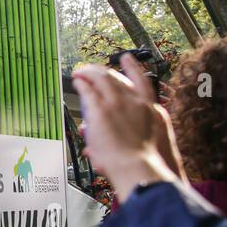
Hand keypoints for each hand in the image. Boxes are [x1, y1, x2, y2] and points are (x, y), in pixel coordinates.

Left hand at [73, 56, 178, 196]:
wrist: (139, 167)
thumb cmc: (144, 161)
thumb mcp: (148, 141)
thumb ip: (131, 135)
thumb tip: (112, 143)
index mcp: (150, 108)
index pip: (142, 80)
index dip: (133, 67)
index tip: (126, 59)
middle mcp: (134, 101)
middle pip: (116, 78)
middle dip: (102, 71)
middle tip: (92, 70)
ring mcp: (117, 104)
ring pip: (101, 79)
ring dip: (89, 73)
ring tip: (80, 72)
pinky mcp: (101, 110)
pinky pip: (88, 90)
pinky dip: (81, 83)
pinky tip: (76, 81)